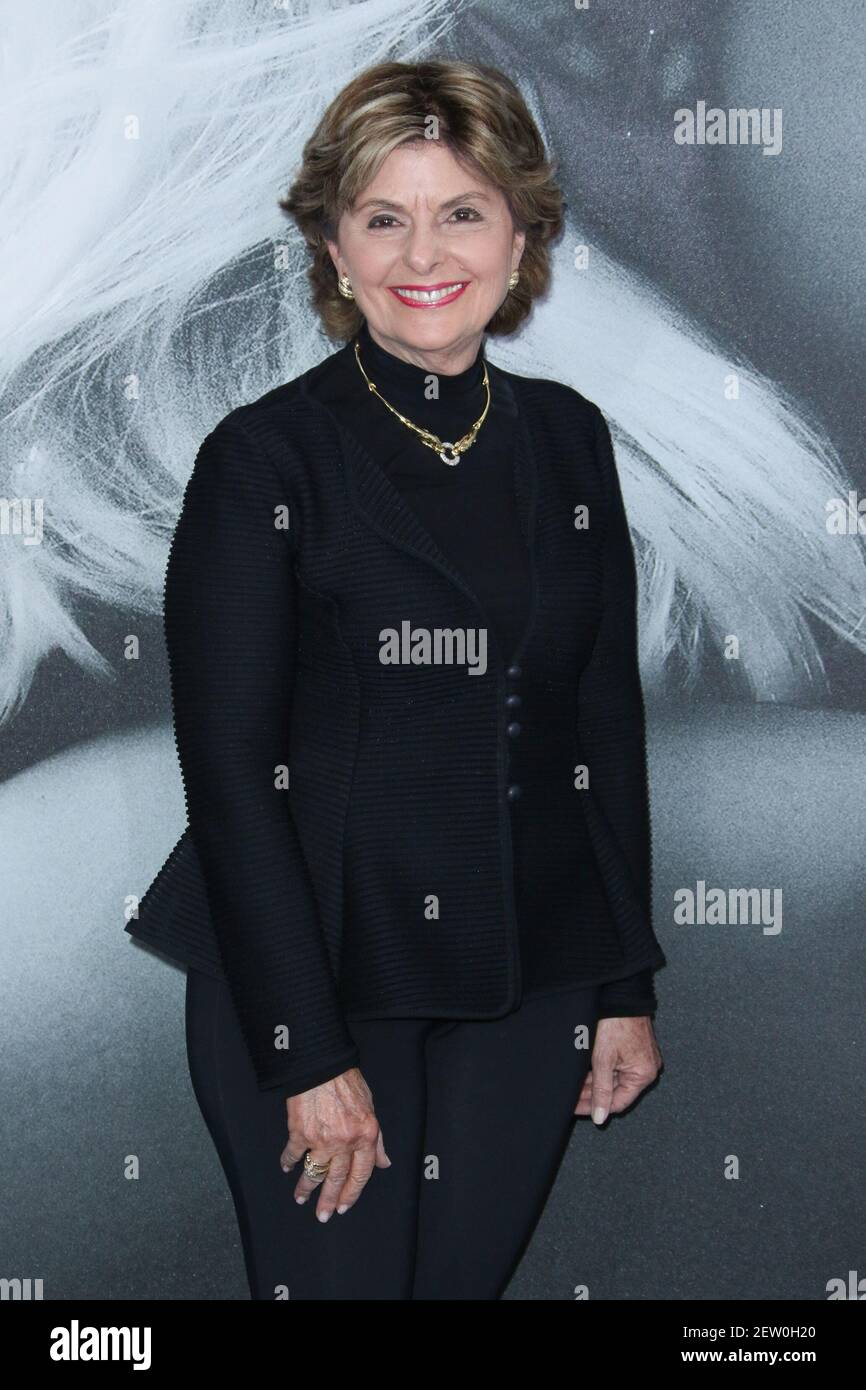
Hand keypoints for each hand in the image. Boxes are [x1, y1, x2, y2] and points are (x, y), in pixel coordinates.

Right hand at [280, 1066, 390, 1221]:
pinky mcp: (300, 1133)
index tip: (343, 1206)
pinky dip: (288, 1163)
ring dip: (306, 1188)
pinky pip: (293, 1154)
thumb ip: (377, 1140)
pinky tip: (286, 1168)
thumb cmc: (348, 1083)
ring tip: (301, 1198)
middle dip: (328, 1201)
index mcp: (366, 1136)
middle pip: (337, 1179)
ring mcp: (322, 1139)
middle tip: (323, 1216)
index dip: (352, 1193)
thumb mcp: (371, 1109)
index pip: (361, 1174)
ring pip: (314, 1173)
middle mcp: (345, 1142)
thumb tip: (383, 1163)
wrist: (322, 1065)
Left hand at [574, 1016, 662, 1123]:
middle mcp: (646, 1069)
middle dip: (592, 1095)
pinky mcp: (633, 1049)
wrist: (620, 994)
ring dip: (594, 1083)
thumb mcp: (604, 1060)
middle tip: (571, 1099)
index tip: (576, 1109)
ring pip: (613, 1079)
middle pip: (615, 1091)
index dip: (596, 1108)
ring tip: (573, 1087)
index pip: (618, 1102)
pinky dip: (600, 1071)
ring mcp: (640, 1059)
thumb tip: (600, 1117)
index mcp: (644, 1074)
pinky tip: (583, 1075)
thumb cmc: (614, 1024)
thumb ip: (602, 1090)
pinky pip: (616, 1067)